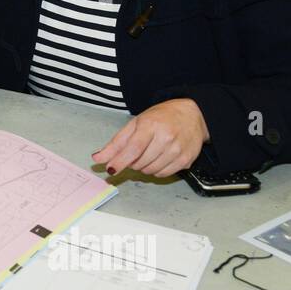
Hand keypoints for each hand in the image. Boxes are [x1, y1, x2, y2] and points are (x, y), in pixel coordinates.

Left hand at [92, 98, 209, 177]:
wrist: (192, 115)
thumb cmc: (162, 117)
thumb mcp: (136, 124)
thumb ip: (116, 143)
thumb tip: (98, 158)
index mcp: (151, 125)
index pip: (133, 148)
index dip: (120, 161)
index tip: (110, 169)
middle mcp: (166, 138)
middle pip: (140, 162)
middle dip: (132, 162)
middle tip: (135, 151)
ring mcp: (177, 150)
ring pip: (150, 171)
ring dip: (143, 167)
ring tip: (149, 152)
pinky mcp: (186, 160)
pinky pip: (163, 174)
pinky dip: (156, 170)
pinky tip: (159, 158)